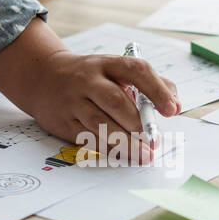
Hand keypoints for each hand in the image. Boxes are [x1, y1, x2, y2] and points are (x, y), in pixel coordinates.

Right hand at [16, 50, 179, 161]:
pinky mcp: (63, 121)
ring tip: (143, 154)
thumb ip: (148, 83)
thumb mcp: (115, 69)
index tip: (171, 110)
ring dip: (125, 142)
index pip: (136, 70)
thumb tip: (175, 104)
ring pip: (100, 124)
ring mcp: (73, 101)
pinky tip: (123, 155)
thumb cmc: (91, 77)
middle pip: (116, 101)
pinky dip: (108, 149)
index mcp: (107, 64)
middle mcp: (88, 80)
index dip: (156, 90)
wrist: (43, 77)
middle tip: (154, 140)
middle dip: (139, 124)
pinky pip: (88, 138)